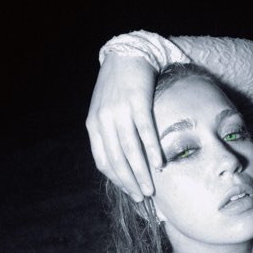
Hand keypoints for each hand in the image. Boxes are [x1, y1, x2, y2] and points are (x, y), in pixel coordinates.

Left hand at [85, 53, 165, 201]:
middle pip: (117, 159)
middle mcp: (104, 120)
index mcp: (93, 125)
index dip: (117, 180)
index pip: (103, 161)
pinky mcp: (137, 101)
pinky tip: (159, 164)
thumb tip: (122, 160)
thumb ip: (108, 133)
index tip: (129, 192)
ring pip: (130, 149)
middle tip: (141, 198)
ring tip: (150, 189)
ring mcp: (120, 111)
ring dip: (141, 173)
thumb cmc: (118, 86)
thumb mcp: (105, 110)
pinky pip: (144, 131)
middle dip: (129, 182)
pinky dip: (152, 150)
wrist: (127, 54)